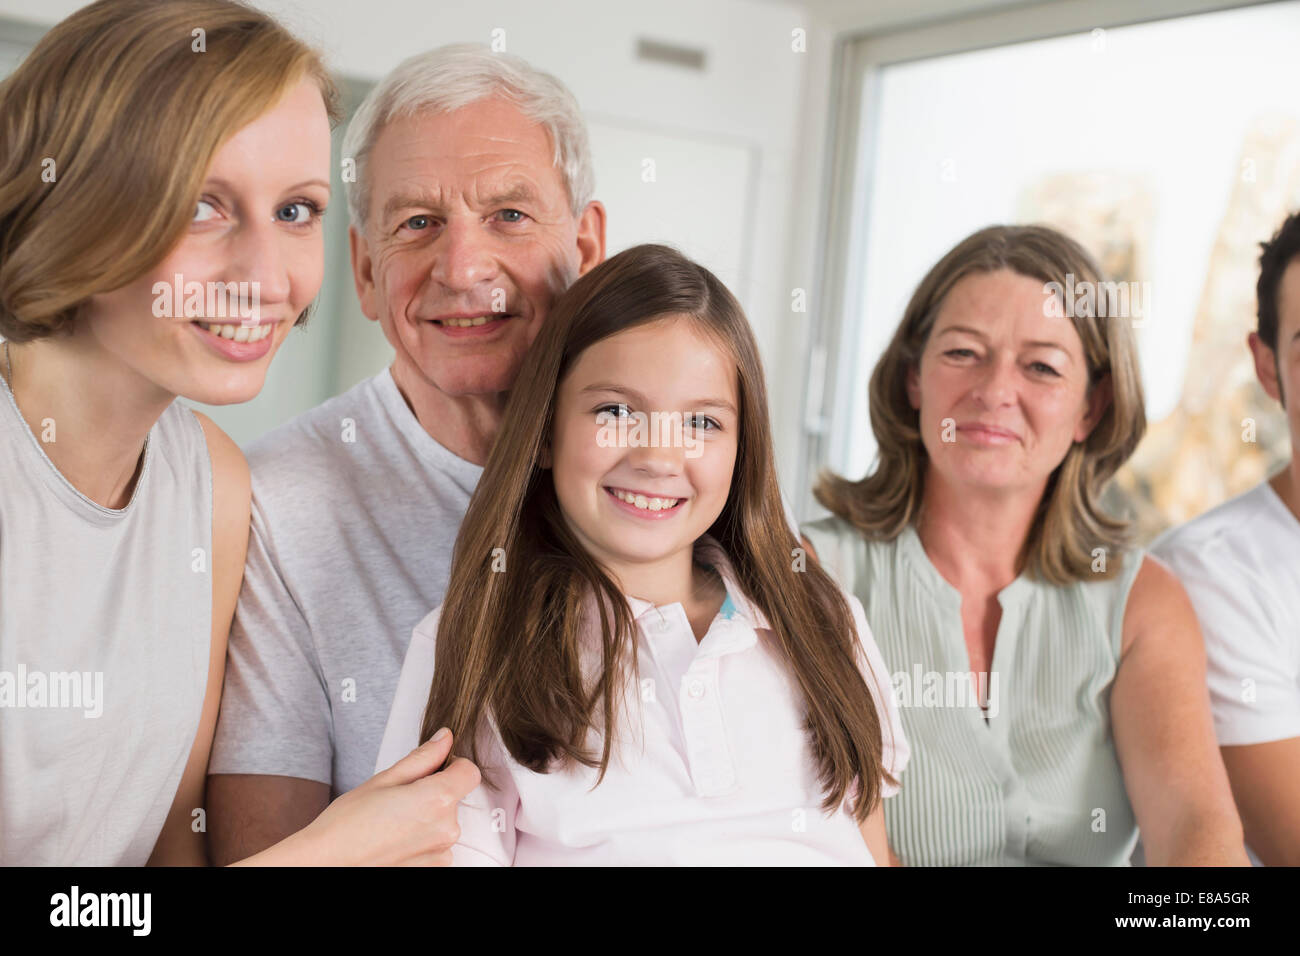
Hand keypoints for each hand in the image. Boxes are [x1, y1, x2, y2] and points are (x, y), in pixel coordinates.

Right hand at [296, 728, 480, 865]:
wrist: (326, 864)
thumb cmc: (346, 824)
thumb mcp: (384, 780)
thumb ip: (422, 758)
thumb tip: (445, 738)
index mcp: (437, 799)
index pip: (470, 772)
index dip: (453, 765)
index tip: (435, 768)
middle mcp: (446, 828)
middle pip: (455, 798)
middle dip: (434, 792)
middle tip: (398, 799)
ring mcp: (441, 853)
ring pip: (444, 823)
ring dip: (428, 819)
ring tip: (392, 823)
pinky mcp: (433, 869)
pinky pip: (437, 846)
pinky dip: (422, 841)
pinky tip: (395, 841)